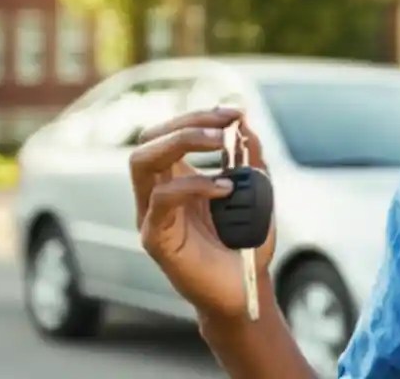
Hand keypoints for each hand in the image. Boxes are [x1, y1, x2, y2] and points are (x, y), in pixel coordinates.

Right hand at [129, 107, 277, 320]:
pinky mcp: (156, 238)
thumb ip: (251, 158)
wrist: (245, 289)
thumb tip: (244, 123)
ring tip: (222, 143)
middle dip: (187, 122)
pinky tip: (226, 188)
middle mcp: (157, 192)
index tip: (235, 111)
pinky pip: (162, 199)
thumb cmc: (245, 243)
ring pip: (142, 161)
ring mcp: (152, 214)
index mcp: (177, 178)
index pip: (170, 132)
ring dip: (183, 141)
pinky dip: (195, 184)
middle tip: (224, 126)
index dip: (200, 115)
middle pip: (148, 139)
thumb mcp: (256, 192)